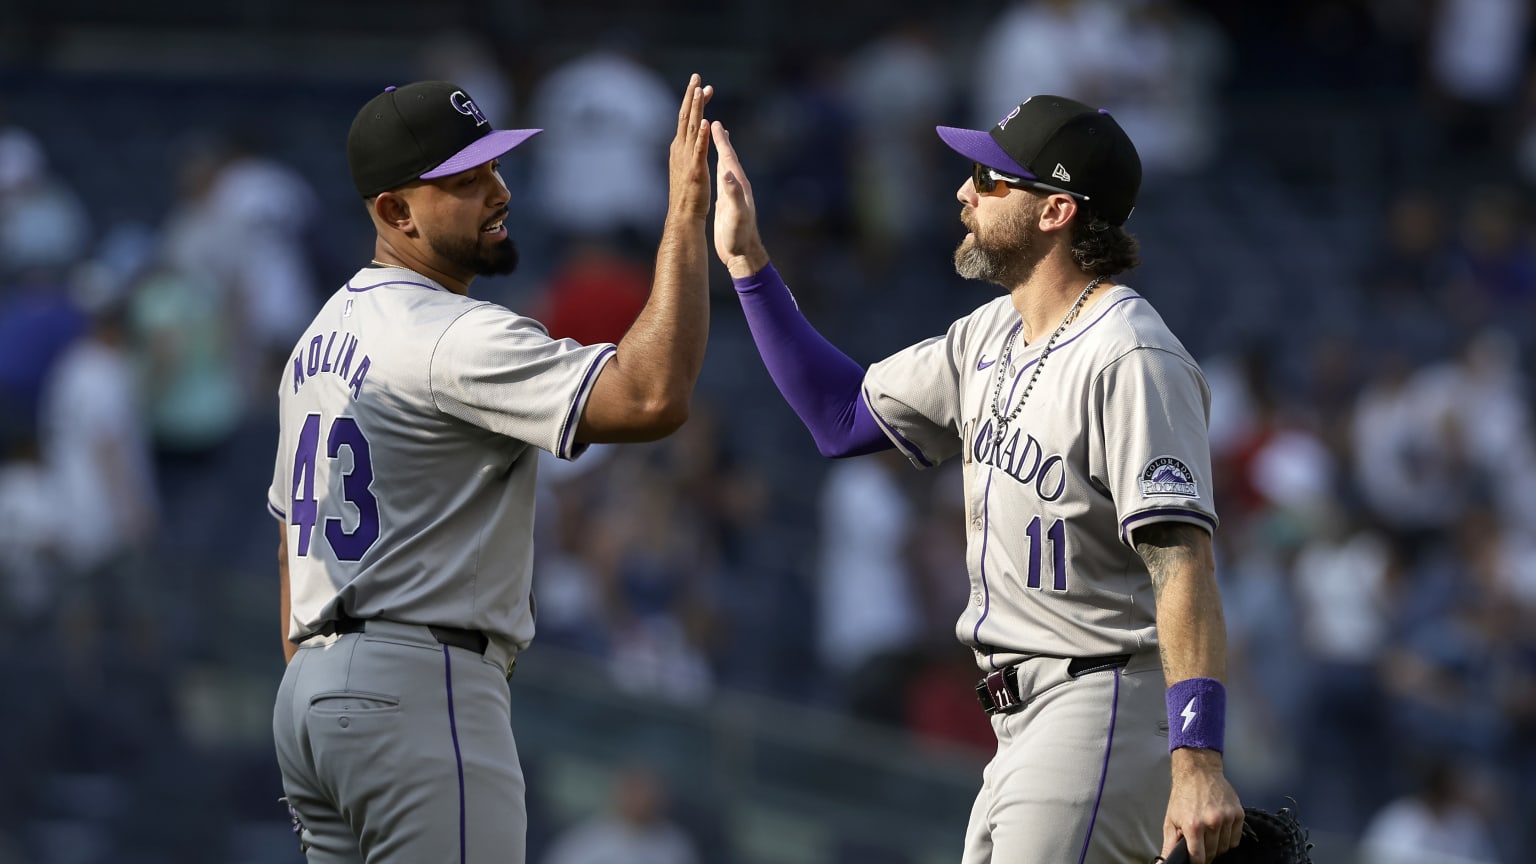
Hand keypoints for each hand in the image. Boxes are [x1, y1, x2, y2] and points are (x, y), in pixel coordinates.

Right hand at [668, 73, 713, 220]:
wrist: (684, 217)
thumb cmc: (688, 197)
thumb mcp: (690, 167)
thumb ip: (694, 150)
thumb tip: (698, 134)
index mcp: (682, 148)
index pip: (687, 119)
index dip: (693, 101)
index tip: (701, 85)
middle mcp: (681, 150)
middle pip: (686, 117)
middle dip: (692, 96)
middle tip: (697, 76)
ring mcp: (688, 160)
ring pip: (691, 128)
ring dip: (696, 108)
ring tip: (700, 90)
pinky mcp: (696, 171)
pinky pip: (699, 150)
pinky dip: (701, 136)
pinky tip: (705, 122)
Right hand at [710, 121, 768, 276]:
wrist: (744, 254)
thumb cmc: (739, 237)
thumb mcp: (736, 215)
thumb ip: (733, 194)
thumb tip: (726, 173)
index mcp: (738, 186)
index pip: (728, 158)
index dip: (721, 141)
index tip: (715, 124)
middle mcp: (737, 187)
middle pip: (728, 158)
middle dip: (721, 141)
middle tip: (715, 124)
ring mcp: (733, 195)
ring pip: (726, 167)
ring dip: (721, 152)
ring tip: (717, 140)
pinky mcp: (728, 203)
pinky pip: (722, 180)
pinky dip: (718, 169)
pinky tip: (718, 169)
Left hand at [1162, 749, 1244, 863]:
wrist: (1198, 772)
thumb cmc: (1183, 796)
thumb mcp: (1171, 820)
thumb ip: (1169, 845)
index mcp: (1193, 826)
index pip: (1199, 858)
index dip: (1196, 862)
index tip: (1195, 860)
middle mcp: (1211, 822)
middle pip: (1213, 853)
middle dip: (1206, 853)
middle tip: (1201, 845)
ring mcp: (1227, 818)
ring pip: (1226, 847)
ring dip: (1218, 846)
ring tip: (1209, 835)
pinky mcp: (1238, 813)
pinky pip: (1236, 839)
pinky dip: (1229, 839)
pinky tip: (1220, 830)